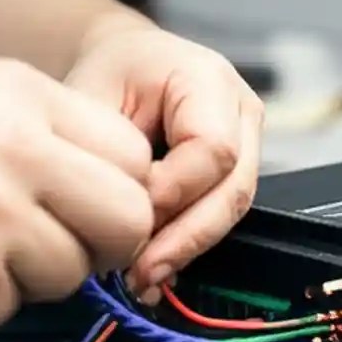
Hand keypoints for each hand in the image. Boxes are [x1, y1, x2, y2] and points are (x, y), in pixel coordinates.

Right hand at [0, 58, 154, 328]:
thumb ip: (39, 136)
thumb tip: (100, 189)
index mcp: (23, 97)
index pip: (133, 157)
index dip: (121, 193)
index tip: (95, 212)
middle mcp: (21, 153)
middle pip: (129, 220)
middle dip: (106, 245)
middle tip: (65, 249)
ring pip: (70, 275)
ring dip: (30, 277)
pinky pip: (8, 309)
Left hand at [65, 11, 264, 301]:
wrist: (125, 62)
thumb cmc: (108, 74)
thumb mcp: (93, 99)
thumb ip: (112, 154)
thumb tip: (128, 217)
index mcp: (209, 79)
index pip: (212, 149)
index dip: (173, 192)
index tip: (128, 217)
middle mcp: (241, 110)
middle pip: (234, 188)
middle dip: (186, 236)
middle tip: (142, 273)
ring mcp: (248, 142)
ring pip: (232, 209)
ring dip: (188, 247)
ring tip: (144, 279)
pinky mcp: (237, 171)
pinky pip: (221, 214)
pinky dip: (188, 244)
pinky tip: (157, 269)